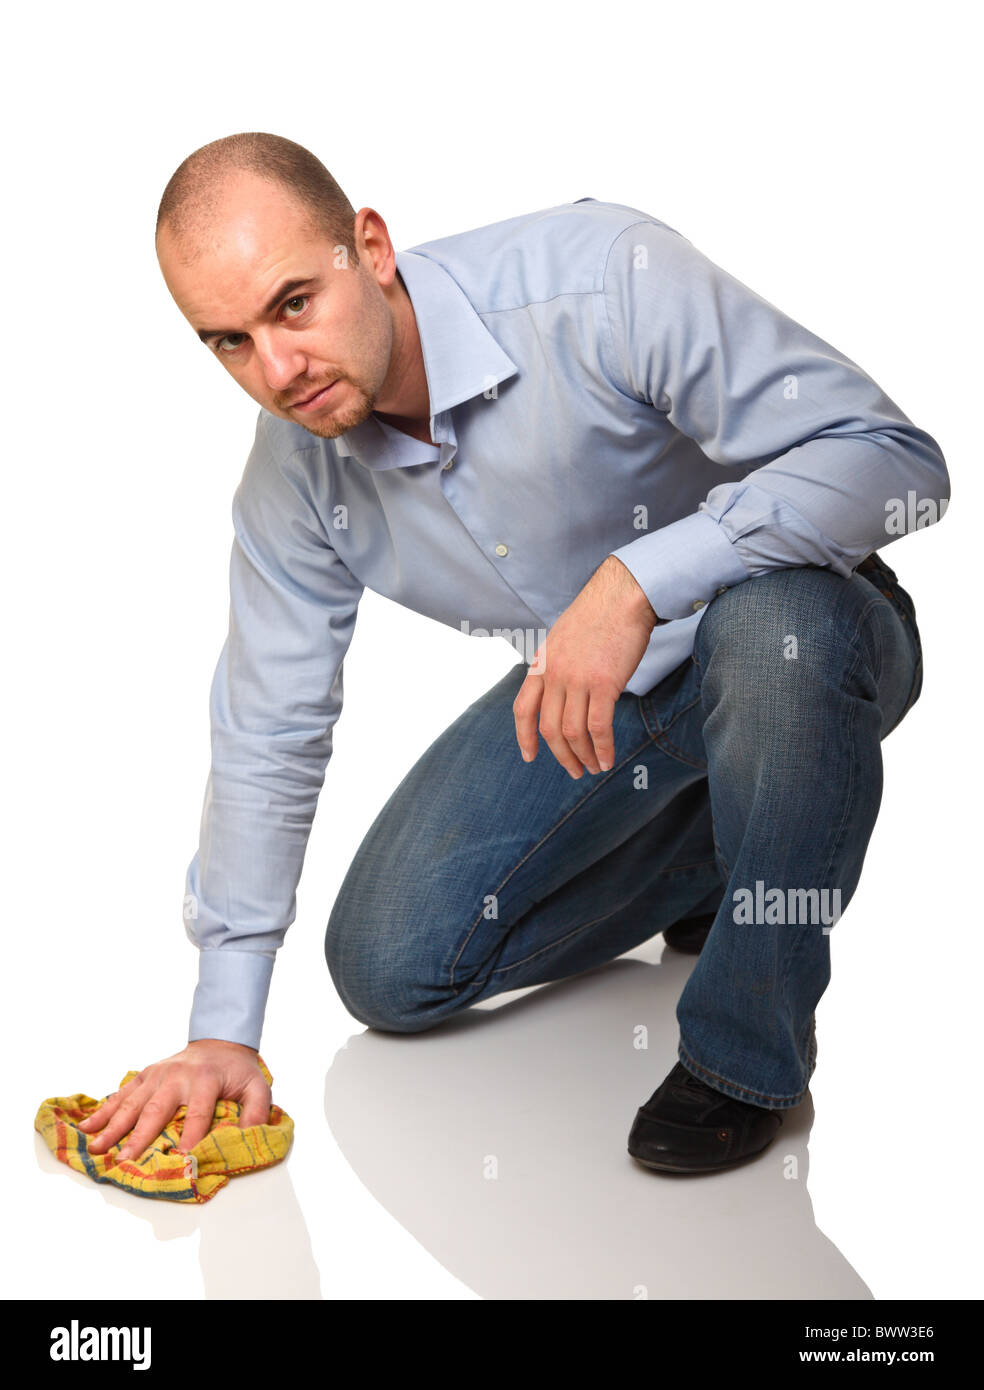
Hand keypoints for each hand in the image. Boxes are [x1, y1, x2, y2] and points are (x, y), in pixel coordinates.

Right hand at [76, 1039, 271, 1160]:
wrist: (220, 1040)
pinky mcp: (146, 1075)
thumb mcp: (257, 1086)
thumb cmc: (237, 1070)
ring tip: (95, 1147)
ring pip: (133, 1102)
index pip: (198, 1112)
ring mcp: (158, 1074)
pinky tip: (87, 1125)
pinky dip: (104, 1109)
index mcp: (206, 1080)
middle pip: (156, 1109)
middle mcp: (178, 1076)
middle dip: (139, 1137)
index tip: (180, 1158)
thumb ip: (258, 1110)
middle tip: (124, 1160)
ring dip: (113, 1126)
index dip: (190, 1136)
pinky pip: (123, 1093)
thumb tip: (249, 1136)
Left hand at [513, 555, 658, 776]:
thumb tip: (562, 691)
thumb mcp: (562, 638)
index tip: (530, 756)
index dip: (524, 736)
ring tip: (595, 768)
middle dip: (562, 755)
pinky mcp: (603, 683)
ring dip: (583, 756)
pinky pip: (599, 727)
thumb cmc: (600, 614)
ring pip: (573, 732)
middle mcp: (554, 674)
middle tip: (575, 770)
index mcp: (542, 663)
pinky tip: (608, 758)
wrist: (623, 595)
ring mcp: (577, 679)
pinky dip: (602, 748)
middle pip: (549, 728)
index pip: (522, 708)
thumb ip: (557, 665)